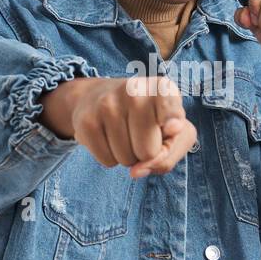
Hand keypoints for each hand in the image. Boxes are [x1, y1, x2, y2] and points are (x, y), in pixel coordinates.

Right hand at [70, 75, 196, 178]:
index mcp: (162, 88)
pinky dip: (111, 158)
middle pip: (149, 152)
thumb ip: (169, 153)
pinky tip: (109, 137)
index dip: (172, 119)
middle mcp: (135, 90)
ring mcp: (107, 104)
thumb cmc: (148, 118)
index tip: (174, 127)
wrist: (99, 96)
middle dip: (146, 153)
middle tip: (141, 135)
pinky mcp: (87, 121)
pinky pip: (107, 161)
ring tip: (125, 133)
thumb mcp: (172, 130)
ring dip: (128, 156)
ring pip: (127, 160)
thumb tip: (137, 171)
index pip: (170, 106)